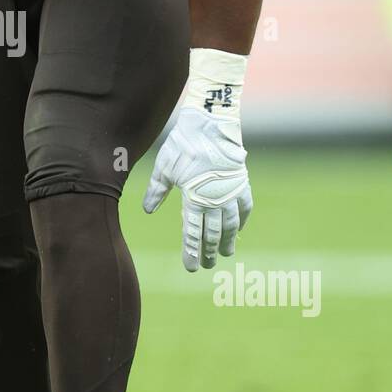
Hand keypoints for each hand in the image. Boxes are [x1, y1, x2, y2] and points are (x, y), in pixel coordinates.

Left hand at [143, 106, 251, 271]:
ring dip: (227, 240)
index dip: (191, 252)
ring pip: (230, 224)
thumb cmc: (183, 144)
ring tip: (226, 253)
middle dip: (209, 251)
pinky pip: (244, 207)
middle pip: (212, 233)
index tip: (191, 267)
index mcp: (194, 198)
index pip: (192, 233)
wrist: (210, 124)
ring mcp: (230, 191)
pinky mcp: (241, 182)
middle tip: (208, 265)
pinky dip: (241, 220)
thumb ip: (156, 190)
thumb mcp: (164, 167)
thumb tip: (148, 210)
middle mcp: (214, 199)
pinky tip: (238, 229)